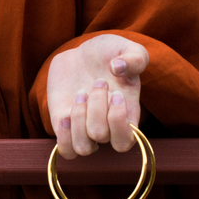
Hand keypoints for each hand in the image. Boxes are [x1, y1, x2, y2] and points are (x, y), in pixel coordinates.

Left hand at [47, 34, 148, 158]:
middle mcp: (106, 128)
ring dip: (79, 118)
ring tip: (81, 93)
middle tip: (99, 82)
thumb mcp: (128, 48)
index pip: (125, 141)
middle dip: (97, 106)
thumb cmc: (109, 54)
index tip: (117, 93)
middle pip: (100, 136)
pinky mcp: (64, 127)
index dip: (119, 122)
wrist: (82, 54)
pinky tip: (65, 112)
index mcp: (126, 116)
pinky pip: (65, 150)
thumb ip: (135, 57)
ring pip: (82, 148)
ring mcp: (84, 130)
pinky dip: (64, 134)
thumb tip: (117, 68)